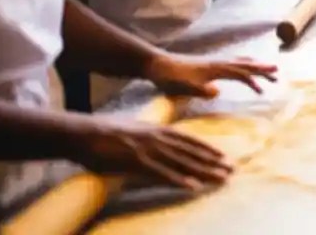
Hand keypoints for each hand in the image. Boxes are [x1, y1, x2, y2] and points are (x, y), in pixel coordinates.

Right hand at [71, 120, 231, 189]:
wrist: (83, 133)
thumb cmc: (105, 133)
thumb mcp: (134, 129)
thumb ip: (150, 137)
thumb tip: (160, 144)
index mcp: (157, 129)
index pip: (188, 140)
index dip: (207, 149)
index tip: (223, 156)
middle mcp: (158, 138)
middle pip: (190, 152)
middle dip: (212, 162)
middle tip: (231, 170)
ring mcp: (148, 150)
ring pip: (182, 162)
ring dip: (203, 171)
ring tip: (220, 179)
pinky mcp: (136, 162)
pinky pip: (161, 173)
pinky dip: (178, 180)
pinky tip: (193, 186)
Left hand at [143, 53, 277, 97]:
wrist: (156, 65)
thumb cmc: (170, 77)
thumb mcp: (184, 87)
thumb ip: (200, 90)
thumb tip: (218, 91)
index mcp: (215, 69)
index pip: (240, 72)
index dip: (254, 79)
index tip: (264, 89)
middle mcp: (218, 63)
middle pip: (245, 64)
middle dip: (261, 69)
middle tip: (277, 73)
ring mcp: (214, 62)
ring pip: (240, 62)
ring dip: (254, 66)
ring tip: (266, 70)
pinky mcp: (208, 65)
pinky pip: (232, 64)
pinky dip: (243, 65)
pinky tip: (242, 70)